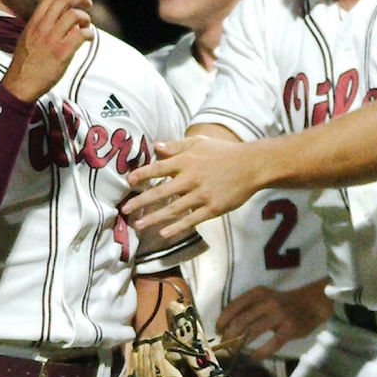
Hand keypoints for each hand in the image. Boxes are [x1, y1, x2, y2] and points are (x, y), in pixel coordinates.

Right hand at [0, 0, 90, 102]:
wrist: (20, 84)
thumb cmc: (25, 64)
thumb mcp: (28, 38)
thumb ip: (41, 27)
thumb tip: (58, 20)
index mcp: (34, 22)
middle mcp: (42, 27)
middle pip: (64, 1)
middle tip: (88, 3)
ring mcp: (52, 39)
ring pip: (74, 16)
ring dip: (85, 18)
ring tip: (85, 26)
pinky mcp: (62, 52)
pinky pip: (81, 35)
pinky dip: (89, 34)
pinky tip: (88, 38)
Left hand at [122, 133, 265, 241]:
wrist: (252, 165)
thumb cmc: (224, 152)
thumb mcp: (200, 142)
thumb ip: (176, 145)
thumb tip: (155, 146)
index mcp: (187, 161)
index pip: (159, 168)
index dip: (142, 175)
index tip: (128, 182)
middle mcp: (191, 178)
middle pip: (160, 191)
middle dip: (140, 201)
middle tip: (124, 210)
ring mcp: (202, 194)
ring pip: (173, 208)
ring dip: (154, 218)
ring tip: (138, 225)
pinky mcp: (213, 208)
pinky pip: (191, 219)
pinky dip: (177, 227)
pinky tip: (163, 233)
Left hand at [217, 280, 330, 359]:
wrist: (311, 304)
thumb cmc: (283, 303)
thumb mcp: (264, 297)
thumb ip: (247, 307)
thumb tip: (225, 325)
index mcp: (258, 293)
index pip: (233, 306)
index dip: (222, 320)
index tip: (218, 331)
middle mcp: (267, 302)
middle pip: (240, 321)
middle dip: (228, 336)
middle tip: (225, 345)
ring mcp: (279, 315)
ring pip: (252, 332)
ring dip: (239, 345)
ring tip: (234, 352)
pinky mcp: (289, 329)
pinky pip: (271, 344)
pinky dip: (259, 353)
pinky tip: (252, 357)